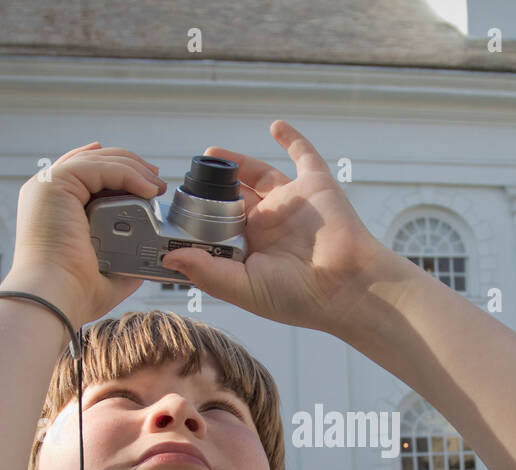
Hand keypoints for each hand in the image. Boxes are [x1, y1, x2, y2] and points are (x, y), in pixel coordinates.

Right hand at [3, 142, 167, 325]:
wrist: (56, 297)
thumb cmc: (73, 293)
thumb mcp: (107, 273)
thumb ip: (124, 263)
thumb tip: (145, 263)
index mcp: (54, 207)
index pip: (86, 172)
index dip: (117, 169)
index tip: (146, 181)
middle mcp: (48, 192)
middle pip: (95, 161)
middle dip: (131, 165)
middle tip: (157, 180)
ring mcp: (50, 185)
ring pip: (99, 160)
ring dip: (135, 169)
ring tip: (158, 186)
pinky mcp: (56, 183)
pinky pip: (99, 166)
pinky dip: (128, 174)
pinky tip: (148, 190)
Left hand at [159, 120, 396, 333]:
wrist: (347, 287)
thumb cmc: (300, 298)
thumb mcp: (244, 289)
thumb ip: (206, 272)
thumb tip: (168, 255)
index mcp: (253, 249)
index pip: (220, 227)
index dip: (199, 217)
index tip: (177, 207)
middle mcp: (270, 225)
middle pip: (235, 198)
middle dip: (212, 187)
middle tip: (190, 176)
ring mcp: (292, 203)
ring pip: (260, 175)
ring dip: (238, 163)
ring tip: (212, 153)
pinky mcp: (315, 185)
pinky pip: (304, 155)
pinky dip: (292, 138)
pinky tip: (275, 126)